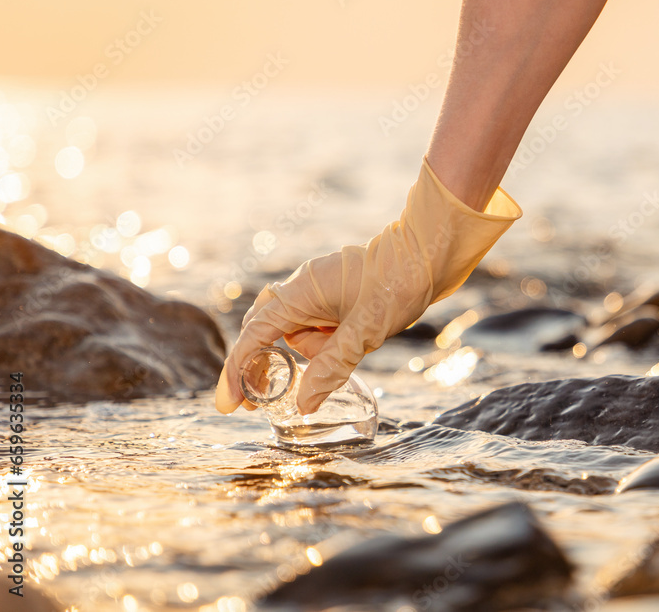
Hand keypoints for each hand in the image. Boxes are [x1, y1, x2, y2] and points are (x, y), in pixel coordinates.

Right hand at [215, 158, 520, 414]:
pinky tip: (339, 351)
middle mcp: (300, 290)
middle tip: (253, 406)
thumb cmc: (397, 284)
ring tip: (333, 357)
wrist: (427, 252)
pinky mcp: (331, 297)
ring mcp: (315, 291)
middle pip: (262, 333)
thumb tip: (304, 404)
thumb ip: (331, 368)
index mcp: (300, 293)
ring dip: (301, 355)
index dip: (238, 372)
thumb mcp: (365, 333)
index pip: (254, 336)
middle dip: (257, 368)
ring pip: (291, 333)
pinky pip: (312, 327)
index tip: (230, 405)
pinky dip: (316, 346)